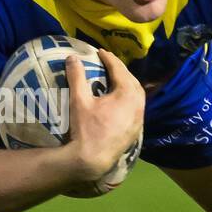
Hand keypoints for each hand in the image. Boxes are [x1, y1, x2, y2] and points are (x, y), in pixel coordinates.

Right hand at [63, 51, 144, 181]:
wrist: (92, 159)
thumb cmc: (86, 129)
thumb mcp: (79, 101)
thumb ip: (77, 77)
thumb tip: (72, 58)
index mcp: (127, 94)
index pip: (119, 70)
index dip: (109, 59)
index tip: (100, 52)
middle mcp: (138, 105)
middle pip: (132, 81)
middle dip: (121, 70)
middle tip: (109, 63)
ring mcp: (139, 119)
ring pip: (137, 95)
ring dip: (128, 85)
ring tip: (116, 80)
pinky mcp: (136, 130)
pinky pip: (137, 109)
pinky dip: (130, 100)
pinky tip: (121, 102)